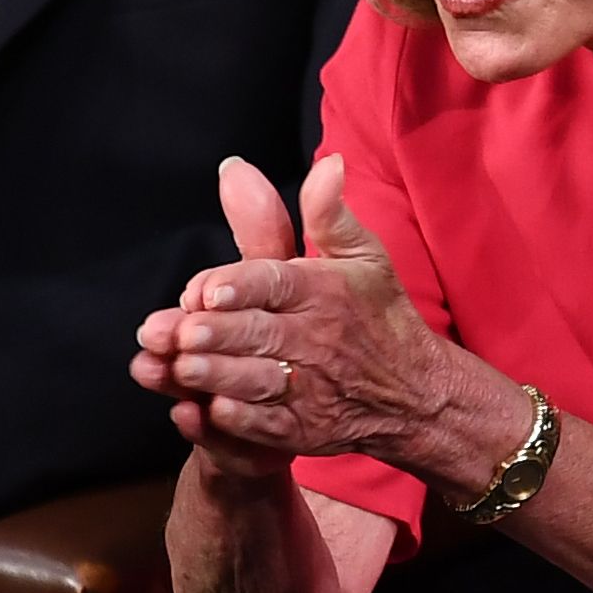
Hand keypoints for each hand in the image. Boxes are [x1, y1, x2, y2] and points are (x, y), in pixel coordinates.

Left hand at [134, 155, 516, 492]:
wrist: (415, 393)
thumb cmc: (378, 314)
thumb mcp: (363, 256)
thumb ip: (330, 213)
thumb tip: (328, 163)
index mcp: (326, 290)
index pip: (277, 282)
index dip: (239, 284)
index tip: (204, 288)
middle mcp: (317, 338)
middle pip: (257, 332)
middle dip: (215, 332)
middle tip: (177, 331)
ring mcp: (309, 388)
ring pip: (254, 380)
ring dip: (215, 375)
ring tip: (181, 367)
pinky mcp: (302, 429)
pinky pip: (264, 427)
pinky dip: (235, 420)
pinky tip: (206, 410)